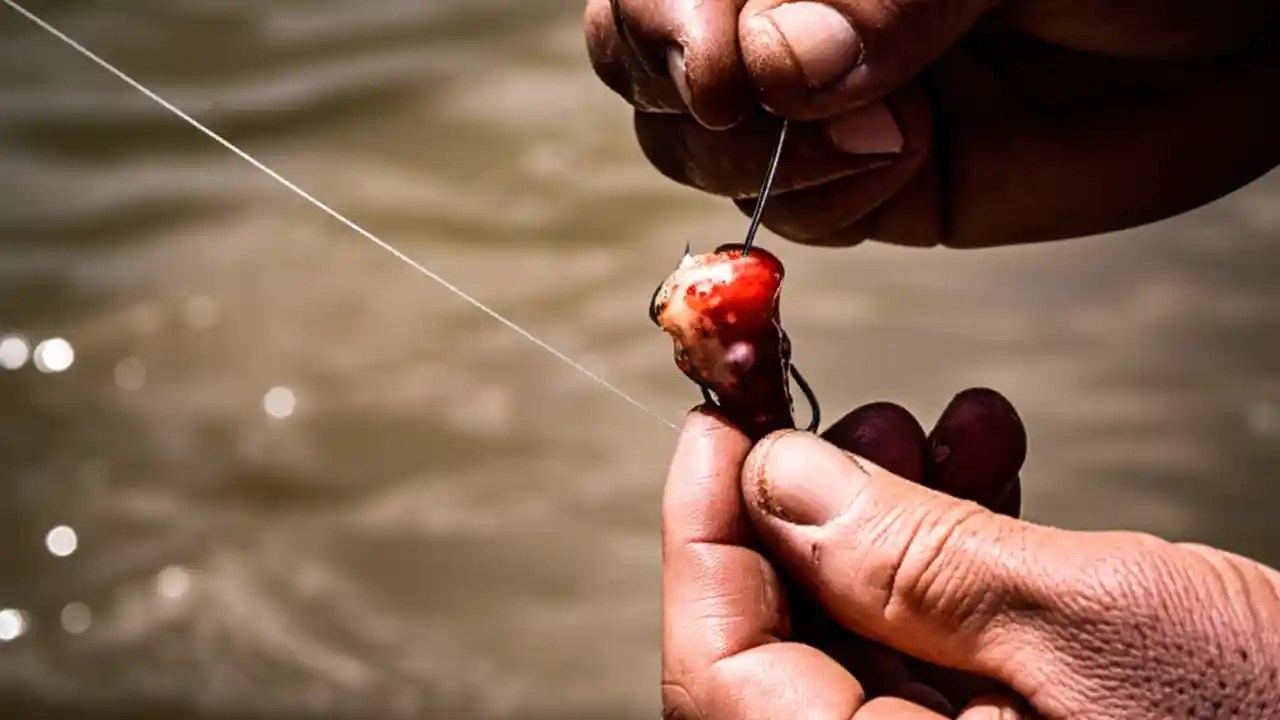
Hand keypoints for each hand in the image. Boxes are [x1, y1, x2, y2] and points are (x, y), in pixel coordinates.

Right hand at [586, 0, 1279, 247]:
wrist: (1250, 30)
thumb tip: (780, 65)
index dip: (657, 25)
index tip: (713, 68)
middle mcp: (791, 17)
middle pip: (645, 67)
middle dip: (687, 98)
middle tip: (755, 105)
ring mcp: (824, 106)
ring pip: (702, 151)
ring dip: (759, 160)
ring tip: (881, 128)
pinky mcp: (877, 185)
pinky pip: (800, 215)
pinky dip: (827, 204)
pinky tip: (902, 161)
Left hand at [663, 395, 1279, 718]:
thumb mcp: (1077, 623)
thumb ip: (906, 557)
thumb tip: (778, 475)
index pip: (719, 671)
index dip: (702, 533)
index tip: (716, 423)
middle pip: (787, 639)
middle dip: (811, 506)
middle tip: (833, 413)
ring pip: (869, 624)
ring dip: (892, 509)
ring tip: (926, 424)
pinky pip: (949, 637)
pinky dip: (963, 543)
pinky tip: (991, 454)